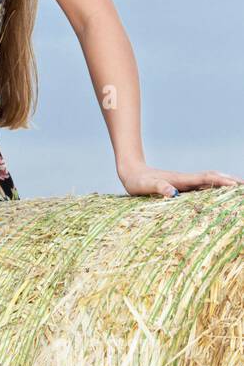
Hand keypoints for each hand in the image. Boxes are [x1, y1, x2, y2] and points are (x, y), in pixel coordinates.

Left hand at [116, 162, 243, 197]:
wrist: (132, 172)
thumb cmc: (137, 181)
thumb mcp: (144, 186)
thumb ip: (158, 187)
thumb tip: (172, 193)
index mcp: (180, 179)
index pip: (205, 179)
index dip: (220, 181)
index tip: (234, 185)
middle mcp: (186, 179)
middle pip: (213, 177)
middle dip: (230, 180)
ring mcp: (185, 182)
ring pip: (210, 180)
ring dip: (225, 182)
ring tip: (240, 187)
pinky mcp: (182, 185)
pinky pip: (203, 186)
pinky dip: (216, 186)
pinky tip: (221, 192)